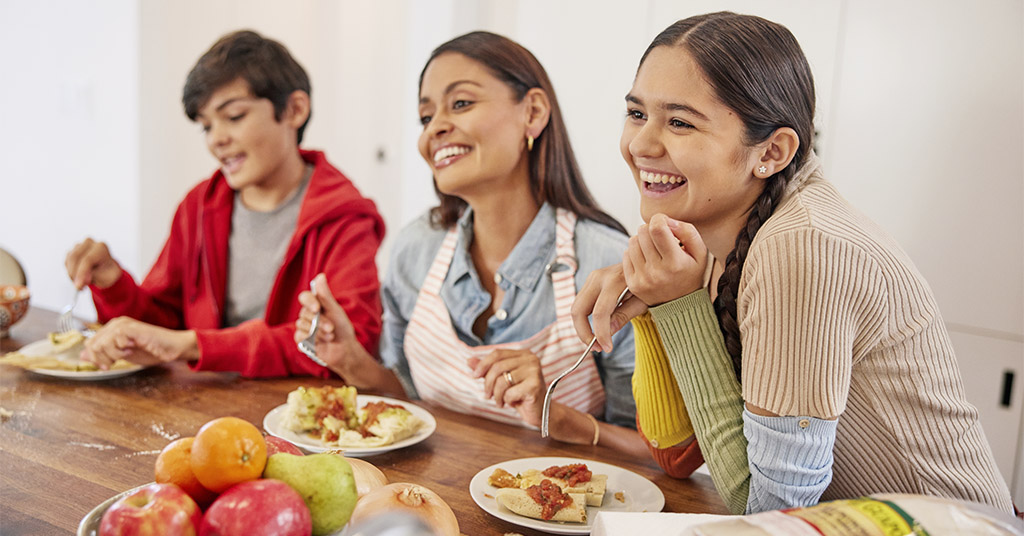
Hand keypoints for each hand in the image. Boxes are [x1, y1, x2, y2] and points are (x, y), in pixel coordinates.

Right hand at [65, 238, 122, 289]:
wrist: (105, 271)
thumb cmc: (108, 273)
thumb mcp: (106, 278)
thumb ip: (93, 277)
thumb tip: (81, 281)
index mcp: (101, 247)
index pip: (87, 259)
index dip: (81, 273)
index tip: (78, 286)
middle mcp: (89, 243)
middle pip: (75, 258)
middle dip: (75, 274)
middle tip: (79, 286)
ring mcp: (79, 246)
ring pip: (69, 260)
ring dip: (73, 274)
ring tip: (82, 282)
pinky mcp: (72, 251)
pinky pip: (66, 263)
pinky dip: (71, 272)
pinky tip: (79, 276)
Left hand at [81, 317, 196, 369]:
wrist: (172, 348)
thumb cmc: (151, 350)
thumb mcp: (122, 355)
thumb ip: (103, 354)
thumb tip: (83, 355)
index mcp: (112, 328)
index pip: (90, 343)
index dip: (94, 358)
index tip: (107, 366)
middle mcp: (116, 323)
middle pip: (92, 345)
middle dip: (102, 359)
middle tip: (114, 363)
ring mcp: (123, 325)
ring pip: (101, 344)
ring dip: (113, 355)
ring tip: (126, 354)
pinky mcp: (130, 328)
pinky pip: (114, 341)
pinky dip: (121, 351)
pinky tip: (132, 349)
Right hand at [294, 273, 367, 378]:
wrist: (345, 350)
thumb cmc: (342, 329)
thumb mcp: (336, 311)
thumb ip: (326, 295)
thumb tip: (320, 276)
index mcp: (316, 305)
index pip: (304, 297)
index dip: (309, 301)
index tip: (317, 308)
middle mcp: (308, 315)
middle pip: (304, 313)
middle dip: (320, 322)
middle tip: (332, 328)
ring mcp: (304, 327)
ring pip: (302, 325)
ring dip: (318, 332)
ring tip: (330, 336)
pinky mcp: (302, 340)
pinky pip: (299, 336)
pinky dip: (311, 340)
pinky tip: (321, 343)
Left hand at [469, 349, 545, 425]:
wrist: (540, 412)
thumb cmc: (520, 394)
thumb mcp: (501, 380)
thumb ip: (487, 369)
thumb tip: (469, 360)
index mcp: (523, 354)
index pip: (497, 353)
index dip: (483, 364)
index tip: (474, 376)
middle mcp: (531, 359)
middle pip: (498, 367)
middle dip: (488, 384)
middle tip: (487, 396)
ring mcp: (534, 371)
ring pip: (502, 381)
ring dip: (497, 395)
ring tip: (501, 401)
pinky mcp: (535, 386)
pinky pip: (510, 393)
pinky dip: (507, 401)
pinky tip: (514, 403)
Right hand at [571, 265, 646, 353]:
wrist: (648, 265)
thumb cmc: (649, 284)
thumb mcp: (642, 301)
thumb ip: (624, 315)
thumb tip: (607, 333)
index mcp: (615, 281)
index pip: (600, 312)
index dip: (601, 333)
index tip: (606, 348)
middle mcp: (599, 276)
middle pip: (579, 310)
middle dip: (583, 333)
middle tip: (596, 348)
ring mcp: (592, 277)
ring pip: (576, 307)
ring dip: (582, 327)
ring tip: (597, 341)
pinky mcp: (590, 281)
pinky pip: (581, 303)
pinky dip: (585, 319)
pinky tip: (597, 329)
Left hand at [623, 213, 707, 305]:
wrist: (681, 305)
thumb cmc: (691, 273)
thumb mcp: (700, 252)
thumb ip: (687, 232)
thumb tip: (666, 220)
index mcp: (675, 263)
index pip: (657, 228)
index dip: (659, 219)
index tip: (665, 225)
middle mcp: (657, 272)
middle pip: (642, 232)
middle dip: (651, 229)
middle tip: (660, 238)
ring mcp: (642, 279)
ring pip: (632, 241)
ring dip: (642, 240)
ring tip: (654, 249)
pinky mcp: (632, 283)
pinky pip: (626, 254)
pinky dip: (635, 252)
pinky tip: (647, 258)